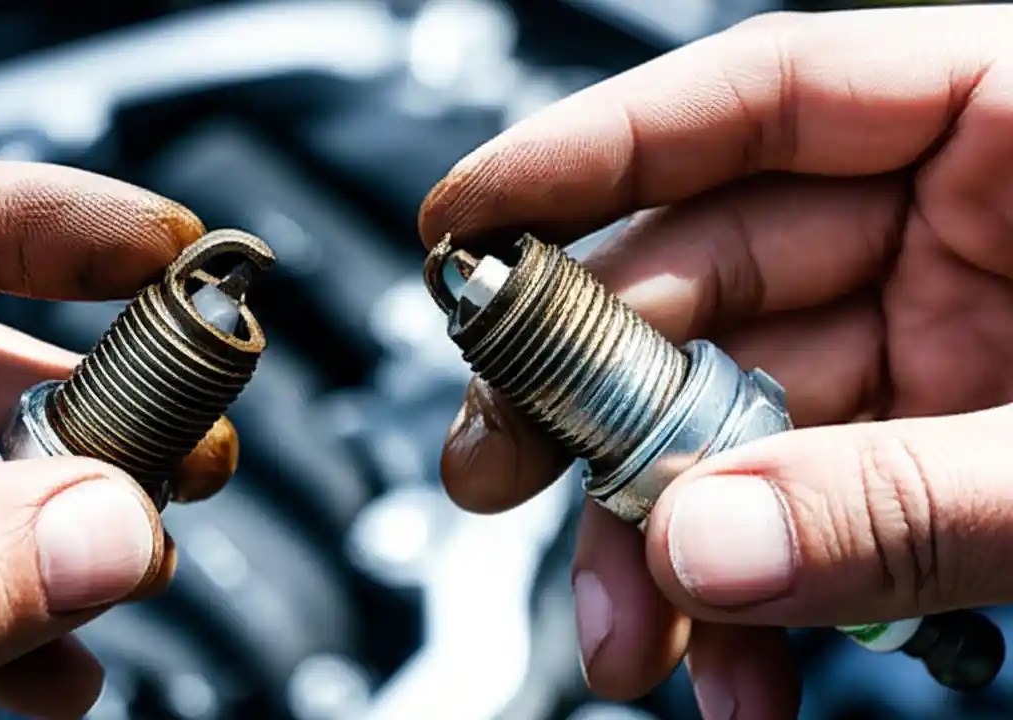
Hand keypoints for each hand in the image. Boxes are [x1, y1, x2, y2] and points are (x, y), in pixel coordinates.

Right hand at [421, 6, 1012, 717]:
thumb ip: (919, 497)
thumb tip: (699, 550)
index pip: (767, 98)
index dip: (592, 154)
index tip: (466, 222)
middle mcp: (977, 227)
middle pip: (718, 279)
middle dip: (595, 396)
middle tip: (496, 473)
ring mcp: (963, 349)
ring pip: (751, 421)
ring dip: (670, 537)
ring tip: (625, 640)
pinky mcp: (967, 458)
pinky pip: (819, 511)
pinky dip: (766, 600)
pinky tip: (740, 673)